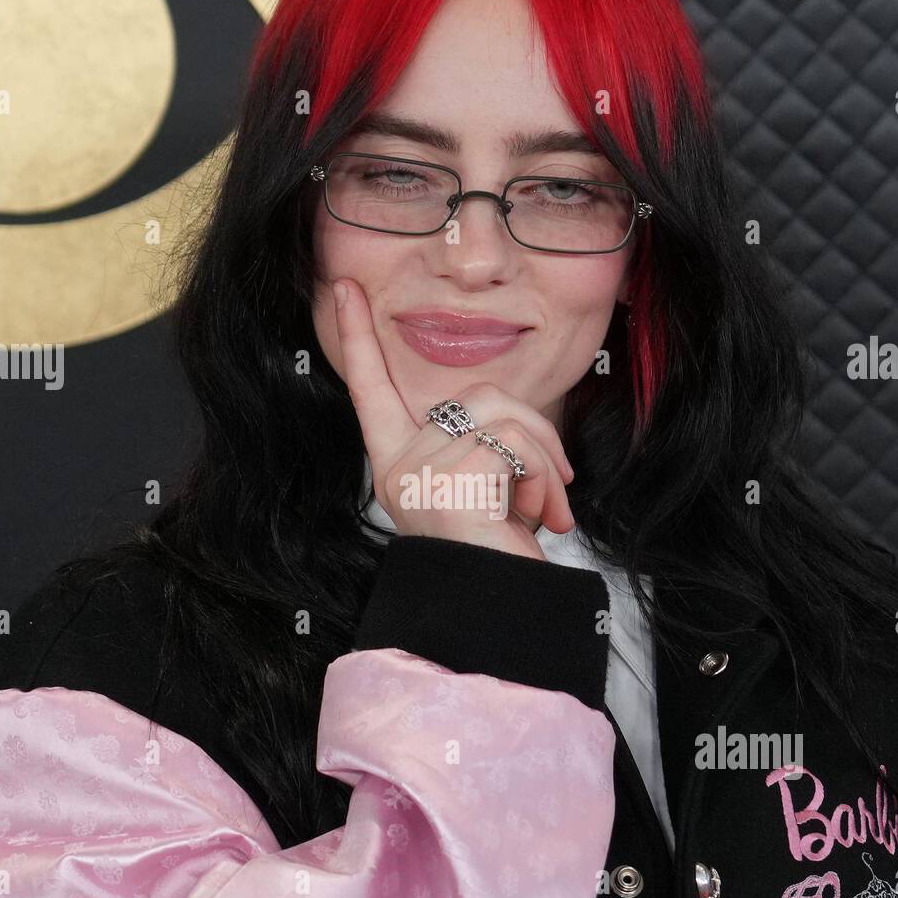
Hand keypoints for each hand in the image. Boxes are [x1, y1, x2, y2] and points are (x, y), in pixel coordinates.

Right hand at [332, 278, 575, 560]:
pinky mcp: (454, 475)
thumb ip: (479, 442)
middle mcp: (400, 463)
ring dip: (546, 461)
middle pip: (481, 396)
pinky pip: (518, 444)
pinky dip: (546, 478)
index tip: (343, 288)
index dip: (356, 337)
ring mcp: (422, 468)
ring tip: (547, 510)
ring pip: (506, 415)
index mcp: (397, 462)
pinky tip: (541, 518)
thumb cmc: (494, 556)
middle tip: (554, 489)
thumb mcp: (482, 490)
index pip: (370, 389)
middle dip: (535, 435)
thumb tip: (514, 422)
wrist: (496, 609)